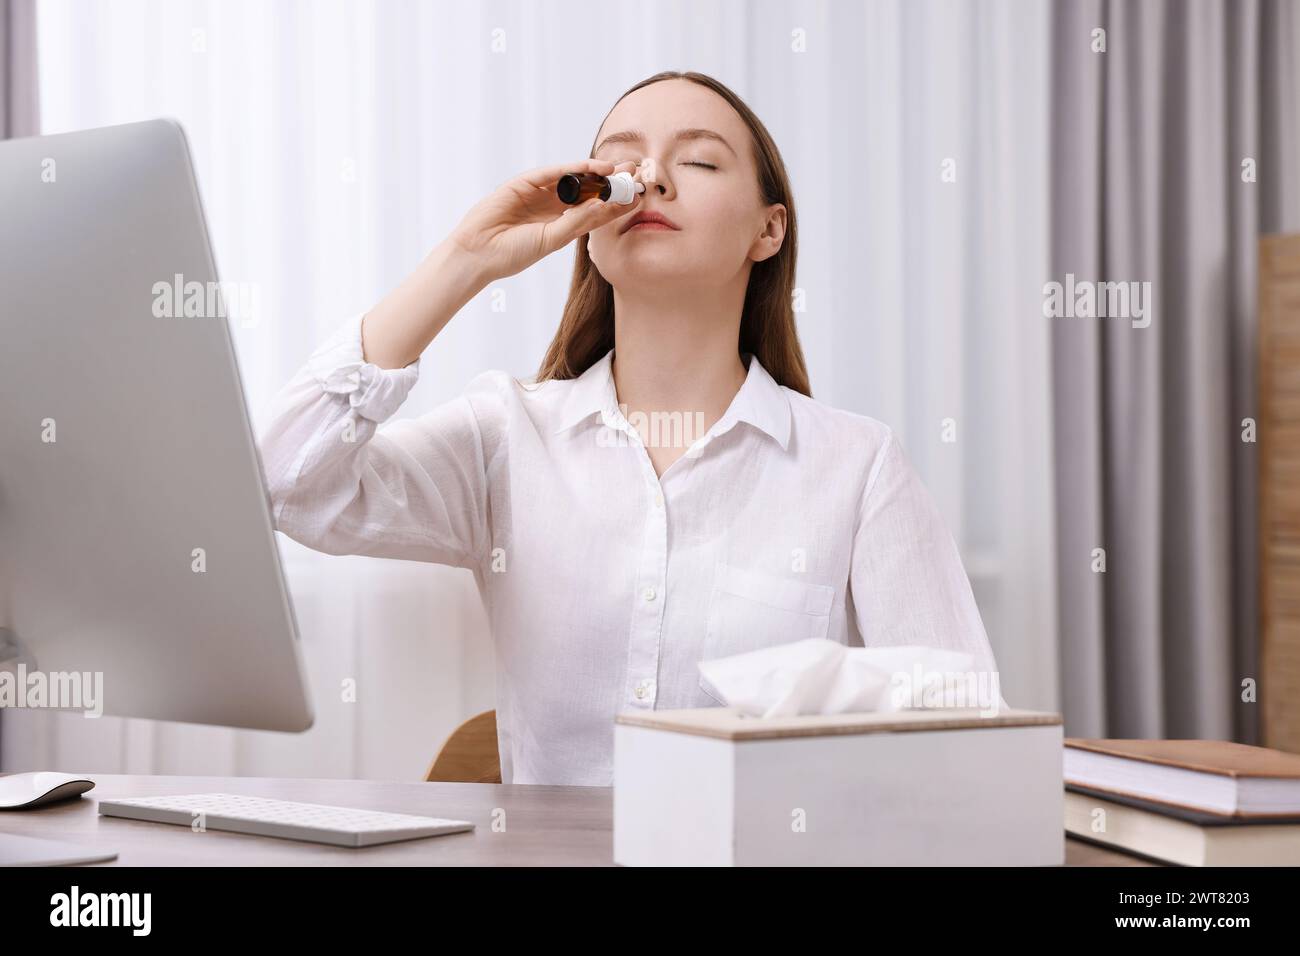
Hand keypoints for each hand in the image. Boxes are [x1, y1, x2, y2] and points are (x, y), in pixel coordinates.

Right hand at [446, 158, 642, 280]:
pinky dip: (573, 168)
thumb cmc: (512, 254)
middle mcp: (553, 207)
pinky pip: (553, 172)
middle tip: (636, 174)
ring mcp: (539, 193)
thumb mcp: (552, 239)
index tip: (639, 197)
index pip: (594, 210)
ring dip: (597, 172)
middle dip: (612, 182)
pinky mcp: (525, 183)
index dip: (616, 202)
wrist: (479, 253)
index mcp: (561, 224)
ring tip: (621, 169)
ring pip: (573, 178)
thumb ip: (577, 222)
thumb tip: (605, 206)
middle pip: (588, 190)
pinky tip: (594, 167)